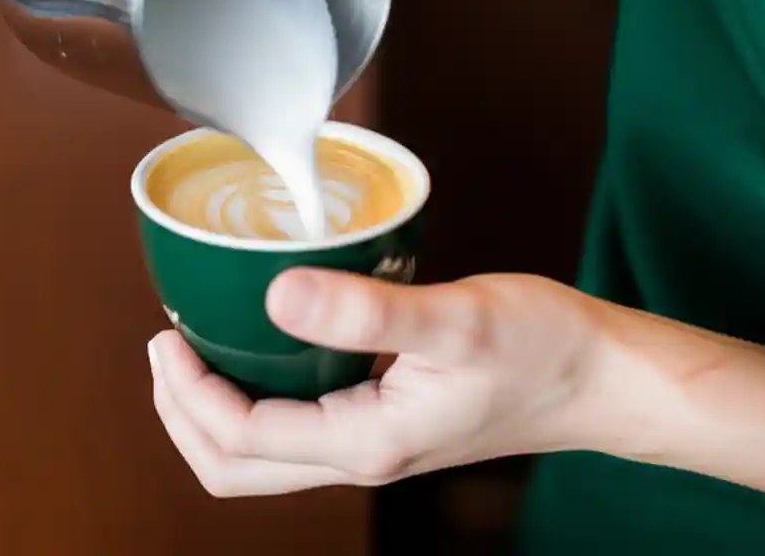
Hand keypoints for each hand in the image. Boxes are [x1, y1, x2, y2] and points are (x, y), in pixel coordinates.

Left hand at [147, 269, 610, 496]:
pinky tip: (260, 346)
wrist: (598, 377)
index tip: (168, 334)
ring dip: (212, 411)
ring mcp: (370, 445)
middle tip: (166, 346)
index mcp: (365, 441)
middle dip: (183, 414)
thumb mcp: (455, 319)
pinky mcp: (382, 422)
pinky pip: (294, 429)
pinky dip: (254, 399)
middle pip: (236, 468)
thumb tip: (277, 296)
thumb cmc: (542, 348)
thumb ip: (365, 312)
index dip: (187, 392)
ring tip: (195, 349)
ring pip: (261, 456)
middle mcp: (360, 455)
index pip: (241, 437)